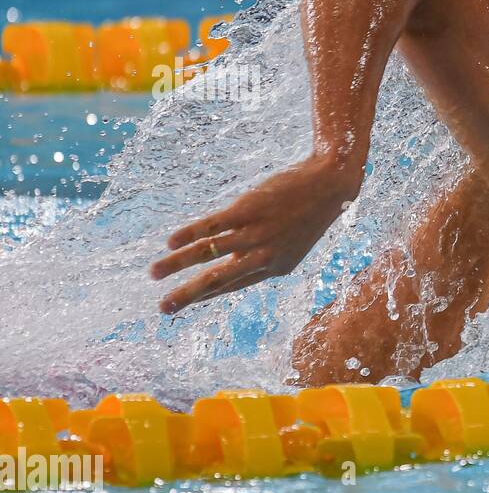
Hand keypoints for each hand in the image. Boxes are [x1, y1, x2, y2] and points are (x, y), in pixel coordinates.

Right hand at [151, 155, 360, 314]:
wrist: (330, 184)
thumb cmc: (310, 212)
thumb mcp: (292, 242)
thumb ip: (264, 253)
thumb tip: (232, 257)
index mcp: (276, 267)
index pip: (234, 285)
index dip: (207, 295)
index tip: (186, 304)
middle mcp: (265, 256)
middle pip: (218, 280)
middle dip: (188, 296)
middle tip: (163, 309)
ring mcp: (255, 233)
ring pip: (209, 253)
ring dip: (177, 264)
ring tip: (153, 273)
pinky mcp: (248, 210)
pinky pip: (212, 226)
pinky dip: (189, 234)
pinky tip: (170, 242)